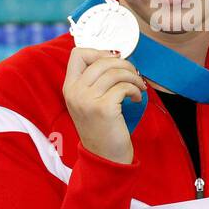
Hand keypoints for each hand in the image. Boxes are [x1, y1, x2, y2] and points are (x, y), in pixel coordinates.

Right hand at [62, 47, 145, 165]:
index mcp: (69, 87)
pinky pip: (124, 86)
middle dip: (124, 64)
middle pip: (101, 60)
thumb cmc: (101, 127)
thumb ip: (94, 81)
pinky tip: (136, 99)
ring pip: (115, 72)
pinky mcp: (103, 108)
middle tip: (133, 75)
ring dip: (133, 77)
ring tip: (138, 87)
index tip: (113, 62)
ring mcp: (87, 100)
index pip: (77, 54)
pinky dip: (135, 90)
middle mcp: (75, 92)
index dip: (99, 52)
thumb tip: (115, 57)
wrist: (104, 156)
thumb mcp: (88, 101)